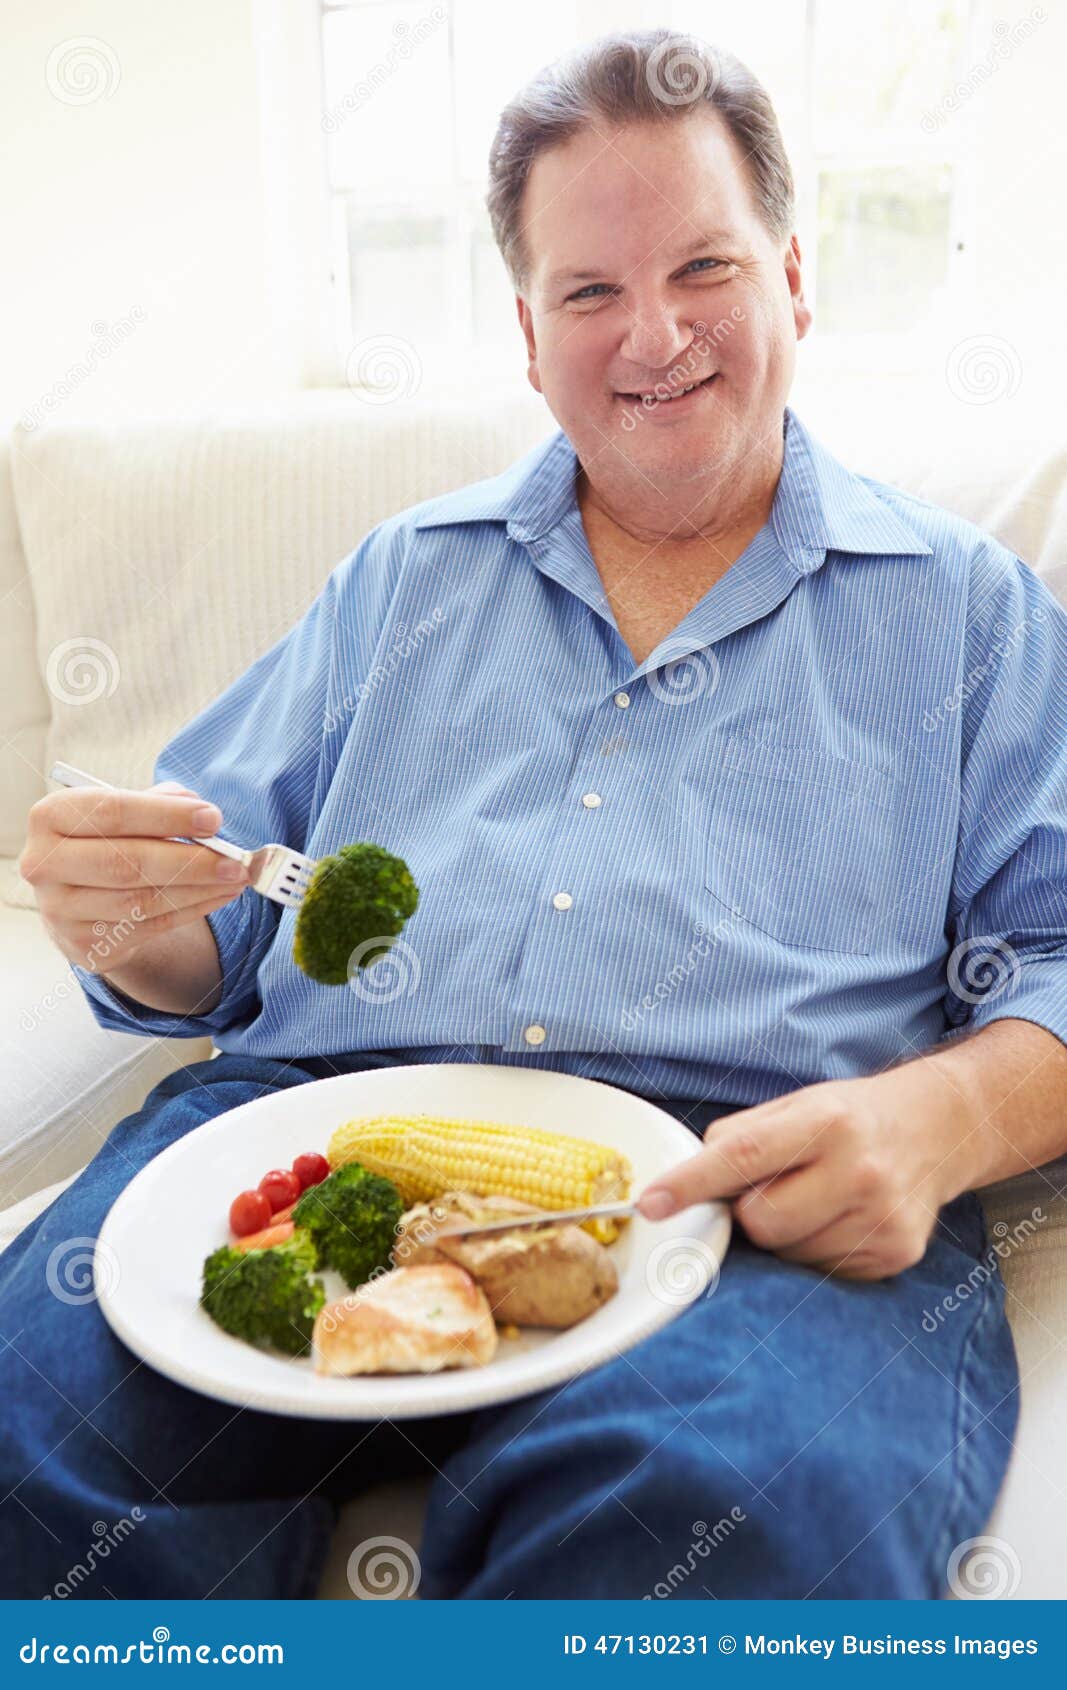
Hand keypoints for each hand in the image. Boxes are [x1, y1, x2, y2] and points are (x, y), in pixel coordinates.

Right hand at [18, 780, 249, 972]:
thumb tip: (201, 812)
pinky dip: (193, 909)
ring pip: (141, 900)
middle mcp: (45, 864)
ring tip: (236, 877)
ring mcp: (60, 909)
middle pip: (125, 863)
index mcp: (51, 817)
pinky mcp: (83, 944)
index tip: (212, 817)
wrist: (79, 899)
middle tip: (234, 859)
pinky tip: (220, 895)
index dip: (166, 816)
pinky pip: (150, 925)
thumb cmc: (107, 841)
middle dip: (188, 861)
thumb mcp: (125, 812)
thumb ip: (159, 803)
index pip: (111, 812)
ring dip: (198, 889)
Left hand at [636, 1071, 972, 1279]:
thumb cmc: (851, 1117)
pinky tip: (841, 1218)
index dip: (690, 1184)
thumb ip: (741, 1138)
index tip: (650, 1204)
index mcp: (826, 1122)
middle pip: (762, 1221)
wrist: (937, 1129)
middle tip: (778, 1186)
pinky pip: (822, 1272)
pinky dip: (816, 1250)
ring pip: (789, 1254)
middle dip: (753, 1211)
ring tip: (818, 1199)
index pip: (743, 1157)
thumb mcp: (797, 1105)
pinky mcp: (897, 1252)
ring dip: (786, 1234)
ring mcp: (882, 1218)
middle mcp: (859, 1170)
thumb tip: (686, 1182)